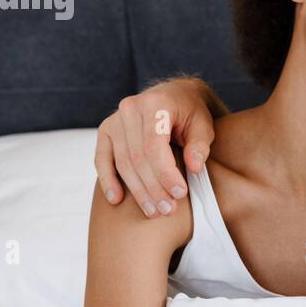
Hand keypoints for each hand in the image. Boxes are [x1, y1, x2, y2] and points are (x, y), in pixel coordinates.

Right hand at [94, 78, 218, 216]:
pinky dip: (107, 180)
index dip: (166, 175)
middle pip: (137, 159)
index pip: (155, 148)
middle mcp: (129, 109)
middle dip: (153, 188)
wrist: (174, 95)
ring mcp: (115, 119)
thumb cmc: (191, 113)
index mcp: (155, 104)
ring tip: (153, 211)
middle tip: (167, 210)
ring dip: (137, 191)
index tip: (180, 194)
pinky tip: (116, 199)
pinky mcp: (106, 130)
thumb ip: (199, 145)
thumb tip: (194, 167)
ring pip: (122, 163)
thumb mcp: (203, 125)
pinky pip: (102, 158)